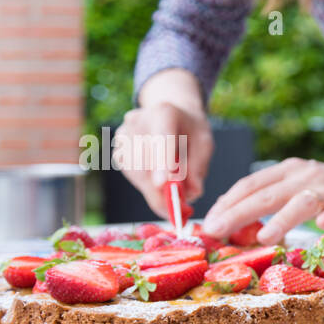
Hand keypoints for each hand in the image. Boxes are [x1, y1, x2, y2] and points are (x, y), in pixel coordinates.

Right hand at [117, 69, 212, 219]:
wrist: (171, 114)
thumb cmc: (191, 130)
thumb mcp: (204, 143)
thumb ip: (199, 166)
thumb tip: (192, 193)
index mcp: (164, 112)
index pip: (161, 140)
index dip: (160, 162)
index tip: (162, 184)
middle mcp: (138, 120)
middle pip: (144, 160)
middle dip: (160, 189)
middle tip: (177, 210)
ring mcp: (125, 134)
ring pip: (135, 171)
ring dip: (154, 191)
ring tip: (173, 195)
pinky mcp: (119, 148)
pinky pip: (131, 174)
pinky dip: (146, 186)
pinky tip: (159, 182)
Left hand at [202, 148, 323, 244]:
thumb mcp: (297, 186)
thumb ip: (270, 198)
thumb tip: (232, 216)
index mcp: (287, 171)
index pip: (250, 185)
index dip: (227, 203)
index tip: (207, 222)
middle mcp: (304, 176)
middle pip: (267, 194)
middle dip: (238, 213)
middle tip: (216, 230)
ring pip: (301, 201)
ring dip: (282, 218)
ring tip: (264, 237)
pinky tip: (322, 227)